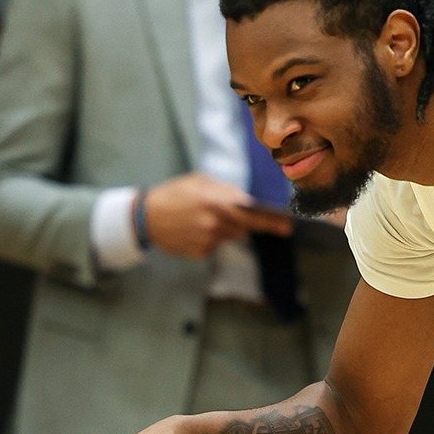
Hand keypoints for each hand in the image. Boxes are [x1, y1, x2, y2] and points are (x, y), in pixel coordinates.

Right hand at [143, 172, 293, 258]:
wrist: (146, 217)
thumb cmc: (174, 194)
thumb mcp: (199, 181)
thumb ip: (225, 190)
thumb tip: (247, 201)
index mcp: (214, 201)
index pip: (250, 215)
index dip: (270, 221)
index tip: (287, 227)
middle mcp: (213, 223)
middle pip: (243, 227)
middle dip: (242, 221)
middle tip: (230, 215)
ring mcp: (207, 240)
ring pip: (230, 235)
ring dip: (224, 227)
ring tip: (202, 218)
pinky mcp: (201, 253)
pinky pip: (216, 245)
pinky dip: (211, 238)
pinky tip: (194, 229)